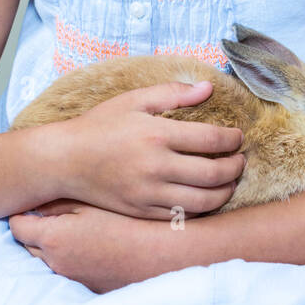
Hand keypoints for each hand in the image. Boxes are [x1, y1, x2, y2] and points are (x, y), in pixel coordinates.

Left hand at [8, 199, 168, 293]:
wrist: (163, 255)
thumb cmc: (129, 222)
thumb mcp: (91, 203)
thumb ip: (57, 202)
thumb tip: (34, 202)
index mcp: (53, 239)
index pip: (17, 226)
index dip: (21, 212)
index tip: (31, 202)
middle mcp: (56, 265)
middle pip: (28, 245)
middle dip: (33, 230)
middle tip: (48, 212)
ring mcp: (71, 280)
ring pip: (46, 261)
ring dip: (50, 246)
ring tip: (69, 228)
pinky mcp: (87, 289)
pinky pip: (66, 273)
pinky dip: (69, 260)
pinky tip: (88, 246)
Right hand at [59, 79, 245, 220]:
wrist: (65, 160)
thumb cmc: (100, 125)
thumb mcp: (133, 100)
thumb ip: (173, 93)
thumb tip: (208, 87)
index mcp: (157, 134)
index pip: (212, 140)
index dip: (233, 139)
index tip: (237, 137)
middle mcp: (156, 167)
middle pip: (214, 174)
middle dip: (236, 168)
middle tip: (240, 161)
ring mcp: (149, 194)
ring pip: (203, 201)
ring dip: (225, 192)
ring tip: (229, 182)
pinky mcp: (142, 212)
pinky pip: (183, 216)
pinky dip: (202, 209)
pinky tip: (205, 198)